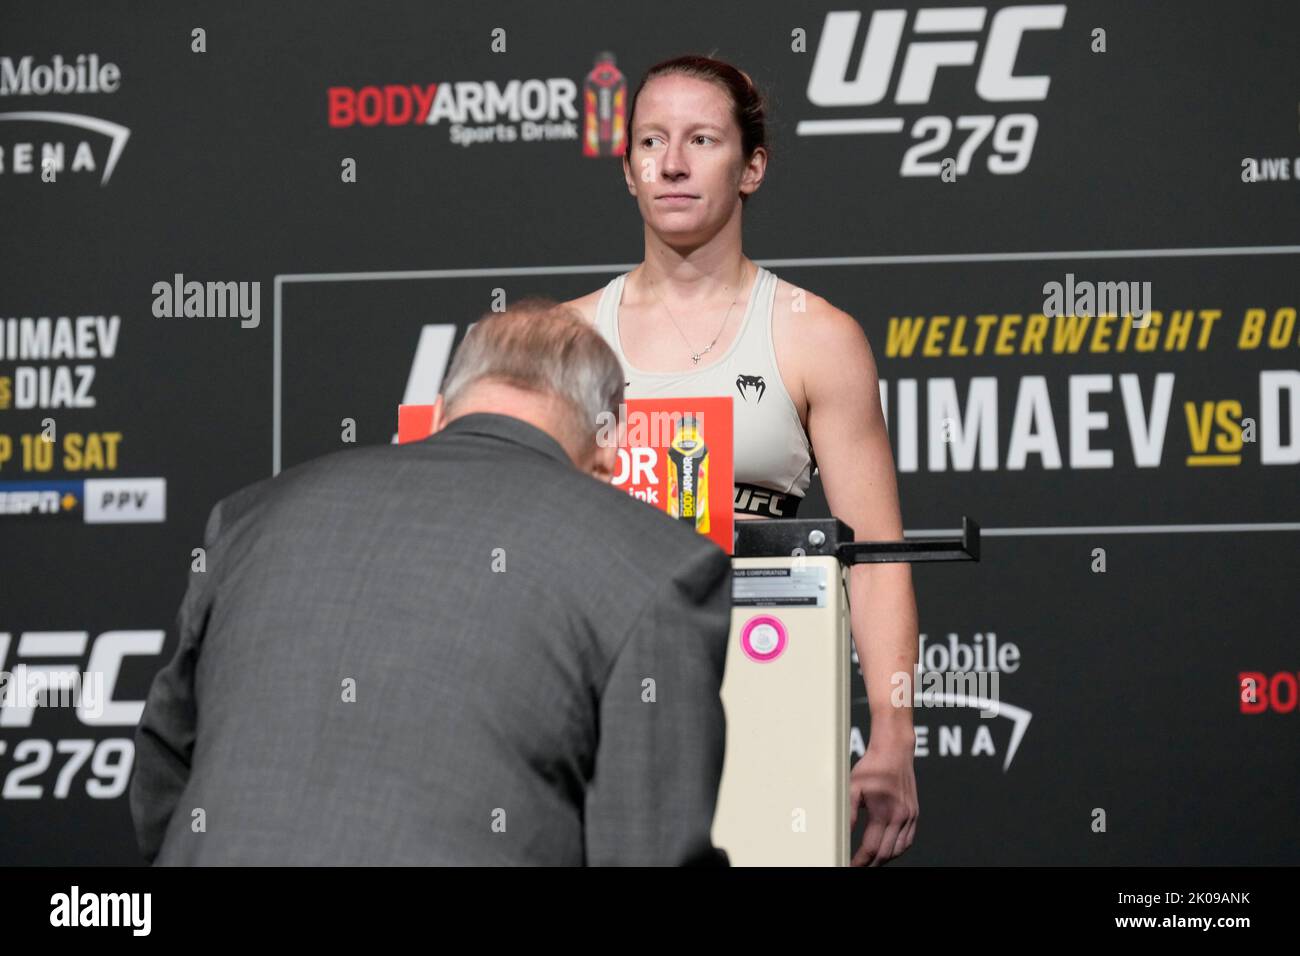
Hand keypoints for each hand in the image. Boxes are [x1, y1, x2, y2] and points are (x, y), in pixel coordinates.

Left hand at [848, 732, 917, 865]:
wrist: (894, 750)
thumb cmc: (872, 766)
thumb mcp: (852, 787)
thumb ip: (846, 813)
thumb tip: (841, 833)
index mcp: (885, 813)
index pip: (871, 848)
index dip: (859, 861)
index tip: (850, 864)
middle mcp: (901, 817)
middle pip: (886, 854)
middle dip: (871, 864)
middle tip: (857, 865)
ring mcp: (910, 815)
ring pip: (899, 849)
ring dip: (884, 859)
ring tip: (870, 861)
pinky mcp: (914, 812)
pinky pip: (908, 839)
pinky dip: (897, 849)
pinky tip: (887, 849)